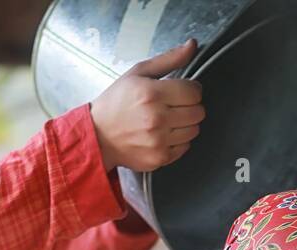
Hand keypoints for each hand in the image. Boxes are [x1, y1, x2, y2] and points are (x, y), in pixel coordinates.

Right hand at [90, 39, 204, 172]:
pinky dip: (179, 140)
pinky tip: (164, 133)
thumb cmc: (116, 102)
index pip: (194, 92)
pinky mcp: (160, 158)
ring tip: (169, 119)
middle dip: (190, 106)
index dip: (191, 89)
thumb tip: (192, 45)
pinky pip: (186, 147)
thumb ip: (168, 59)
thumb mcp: (138, 73)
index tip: (182, 90)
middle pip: (198, 112)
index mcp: (152, 94)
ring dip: (186, 124)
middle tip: (174, 105)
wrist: (97, 135)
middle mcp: (157, 118)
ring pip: (195, 130)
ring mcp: (159, 141)